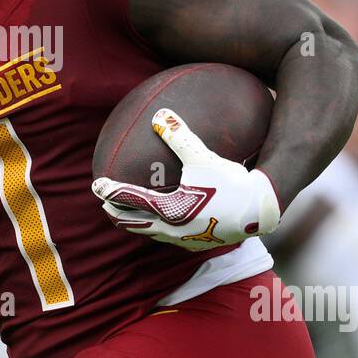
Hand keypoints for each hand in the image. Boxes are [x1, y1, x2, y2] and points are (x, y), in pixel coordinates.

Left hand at [92, 108, 280, 249]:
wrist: (260, 210)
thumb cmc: (233, 182)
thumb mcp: (203, 157)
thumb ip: (179, 136)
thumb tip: (159, 114)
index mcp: (169, 208)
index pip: (130, 200)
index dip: (111, 192)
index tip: (97, 185)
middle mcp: (172, 228)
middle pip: (134, 224)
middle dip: (117, 214)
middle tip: (104, 205)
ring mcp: (185, 239)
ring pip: (151, 234)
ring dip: (135, 225)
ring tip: (127, 217)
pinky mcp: (198, 243)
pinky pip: (169, 237)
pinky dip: (156, 230)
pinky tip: (164, 222)